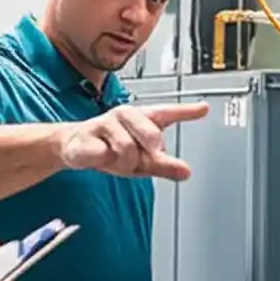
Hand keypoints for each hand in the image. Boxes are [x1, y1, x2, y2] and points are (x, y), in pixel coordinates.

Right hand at [60, 103, 208, 179]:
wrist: (75, 148)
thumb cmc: (112, 149)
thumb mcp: (142, 161)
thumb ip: (164, 165)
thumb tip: (186, 172)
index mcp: (142, 119)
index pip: (167, 113)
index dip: (187, 111)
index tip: (204, 108)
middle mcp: (125, 115)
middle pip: (150, 133)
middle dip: (147, 153)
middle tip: (139, 158)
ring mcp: (105, 123)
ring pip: (126, 147)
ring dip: (124, 161)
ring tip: (116, 159)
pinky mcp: (86, 135)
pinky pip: (102, 153)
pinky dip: (103, 160)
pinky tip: (99, 154)